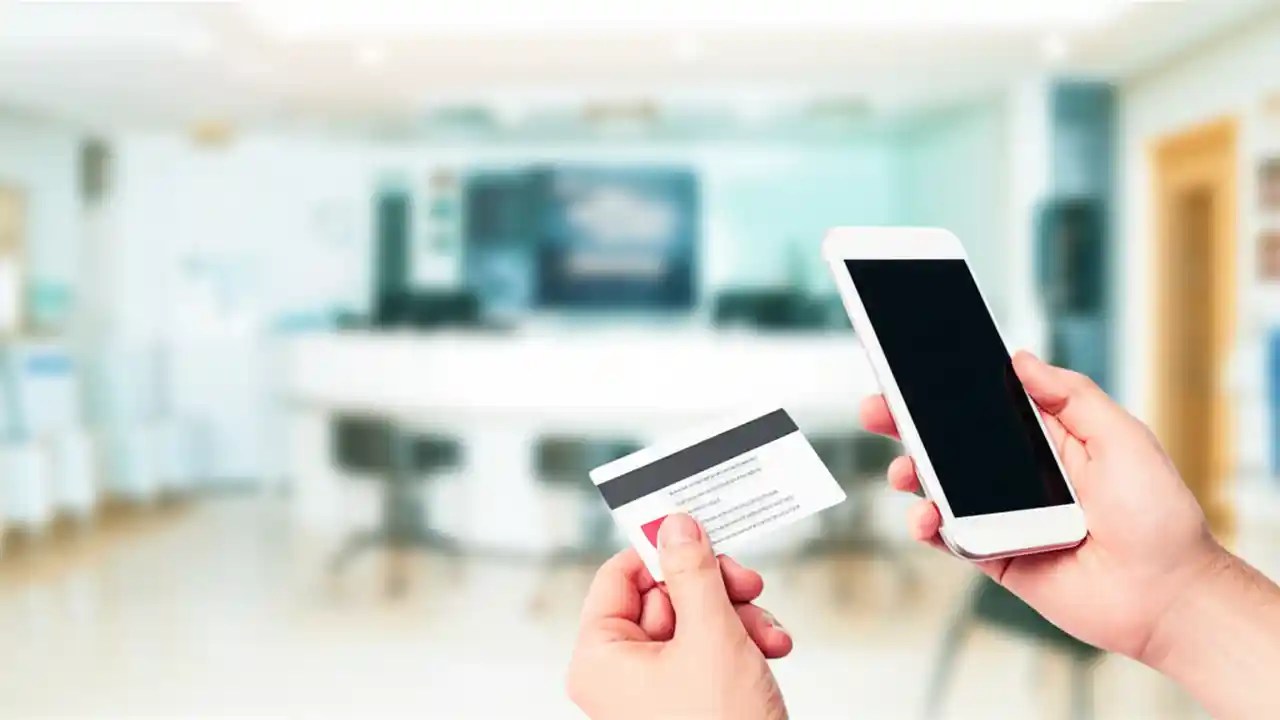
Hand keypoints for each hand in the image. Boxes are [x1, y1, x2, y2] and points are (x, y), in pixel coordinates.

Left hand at [566, 513, 791, 719]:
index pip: (618, 576)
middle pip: (664, 594)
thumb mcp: (710, 636)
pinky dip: (741, 642)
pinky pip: (708, 649)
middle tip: (748, 584)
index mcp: (600, 657)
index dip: (661, 550)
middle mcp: (618, 672)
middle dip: (716, 589)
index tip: (699, 530)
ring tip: (768, 632)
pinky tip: (772, 649)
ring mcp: (652, 688)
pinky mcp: (685, 697)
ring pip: (694, 619)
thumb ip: (693, 572)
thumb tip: (674, 524)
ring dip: (738, 616)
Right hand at [860, 350, 1223, 661]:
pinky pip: (949, 537)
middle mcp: (1020, 477)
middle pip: (950, 445)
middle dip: (908, 425)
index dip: (948, 391)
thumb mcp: (1123, 437)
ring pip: (940, 490)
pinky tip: (926, 516)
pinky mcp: (995, 557)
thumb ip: (1072, 396)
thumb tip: (1021, 359)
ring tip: (904, 472)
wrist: (1167, 595)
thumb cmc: (1160, 517)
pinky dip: (928, 526)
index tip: (913, 371)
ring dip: (912, 476)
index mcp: (1048, 442)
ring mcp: (1003, 517)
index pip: (985, 408)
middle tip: (877, 410)